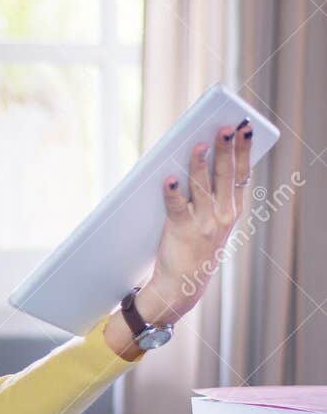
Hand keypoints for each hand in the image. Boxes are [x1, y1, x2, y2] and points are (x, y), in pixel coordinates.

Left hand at [136, 120, 253, 325]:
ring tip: (198, 145)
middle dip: (226, 149)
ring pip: (202, 186)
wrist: (182, 286)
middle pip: (225, 175)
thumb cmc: (195, 245)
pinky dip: (172, 192)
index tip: (245, 128)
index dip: (243, 149)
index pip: (242, 173)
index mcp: (232, 209)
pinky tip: (169, 179)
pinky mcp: (182, 232)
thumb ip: (212, 192)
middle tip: (225, 127)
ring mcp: (204, 224)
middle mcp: (222, 215)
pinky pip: (177, 207)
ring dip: (199, 165)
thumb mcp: (213, 220)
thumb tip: (202, 153)